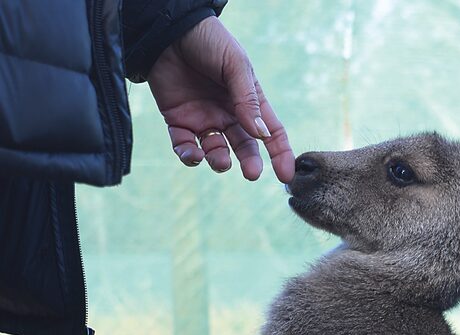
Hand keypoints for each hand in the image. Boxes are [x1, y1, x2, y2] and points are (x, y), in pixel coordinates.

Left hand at [147, 17, 294, 182]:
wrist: (169, 29)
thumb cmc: (209, 41)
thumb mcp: (235, 65)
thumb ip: (247, 100)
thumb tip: (261, 134)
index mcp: (250, 101)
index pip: (271, 132)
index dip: (281, 154)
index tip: (286, 175)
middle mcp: (229, 114)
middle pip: (245, 147)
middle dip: (250, 162)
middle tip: (251, 173)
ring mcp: (204, 118)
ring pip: (216, 151)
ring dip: (219, 161)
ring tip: (220, 162)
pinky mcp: (178, 120)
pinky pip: (184, 146)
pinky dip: (189, 155)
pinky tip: (194, 155)